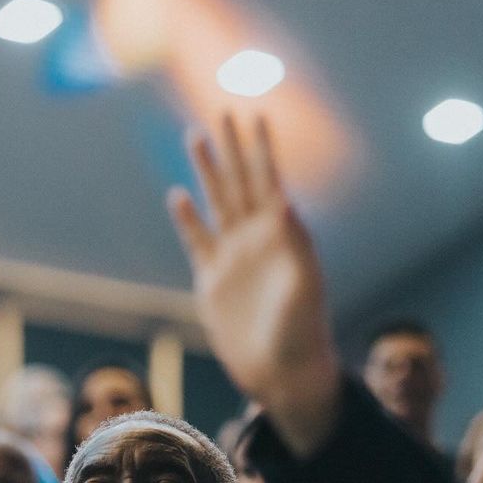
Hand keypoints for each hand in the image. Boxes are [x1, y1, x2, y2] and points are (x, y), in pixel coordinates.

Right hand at [167, 116, 340, 455]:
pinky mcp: (212, 283)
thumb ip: (295, 245)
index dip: (261, 149)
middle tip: (223, 108)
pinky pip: (196, 241)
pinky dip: (187, 218)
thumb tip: (283, 201)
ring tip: (195, 137)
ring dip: (206, 171)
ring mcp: (233, 259)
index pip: (269, 181)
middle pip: (240, 182)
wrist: (282, 373)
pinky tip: (179, 196)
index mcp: (283, 237)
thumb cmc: (302, 334)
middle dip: (232, 147)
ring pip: (216, 204)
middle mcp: (257, 241)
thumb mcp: (304, 289)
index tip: (256, 113)